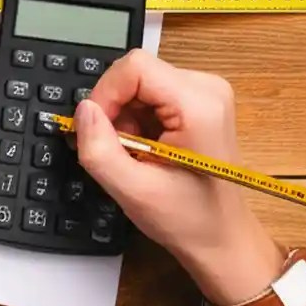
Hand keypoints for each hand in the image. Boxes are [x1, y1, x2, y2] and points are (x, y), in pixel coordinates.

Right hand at [73, 49, 285, 305]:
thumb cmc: (187, 219)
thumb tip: (83, 109)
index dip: (105, 94)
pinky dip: (135, 119)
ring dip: (123, 116)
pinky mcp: (197, 100)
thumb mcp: (133, 191)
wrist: (222, 237)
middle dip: (114, 109)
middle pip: (135, 73)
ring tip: (134, 153)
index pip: (134, 67)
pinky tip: (145, 147)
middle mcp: (207, 88)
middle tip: (119, 149)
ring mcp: (204, 92)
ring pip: (137, 83)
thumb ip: (99, 149)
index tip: (98, 131)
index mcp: (199, 106)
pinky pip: (148, 93)